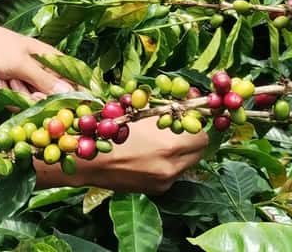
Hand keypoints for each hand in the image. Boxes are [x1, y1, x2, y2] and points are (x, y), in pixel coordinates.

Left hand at [0, 23, 74, 99]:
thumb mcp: (21, 63)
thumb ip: (44, 79)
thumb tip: (69, 92)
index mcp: (54, 61)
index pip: (74, 82)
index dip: (69, 96)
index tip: (53, 102)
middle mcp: (47, 73)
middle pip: (51, 99)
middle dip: (31, 95)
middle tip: (17, 81)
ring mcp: (32, 82)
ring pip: (33, 102)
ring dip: (16, 93)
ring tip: (7, 76)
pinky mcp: (20, 88)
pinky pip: (20, 102)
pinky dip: (8, 94)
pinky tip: (0, 80)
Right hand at [79, 118, 208, 193]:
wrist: (88, 160)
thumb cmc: (112, 129)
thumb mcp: (140, 110)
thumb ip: (167, 108)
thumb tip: (190, 100)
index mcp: (171, 144)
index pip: (203, 135)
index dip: (195, 125)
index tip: (186, 118)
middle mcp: (172, 166)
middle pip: (199, 152)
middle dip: (191, 139)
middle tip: (176, 130)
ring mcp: (165, 181)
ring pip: (186, 164)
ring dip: (179, 153)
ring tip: (158, 143)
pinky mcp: (157, 190)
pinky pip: (172, 174)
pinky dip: (166, 164)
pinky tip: (148, 157)